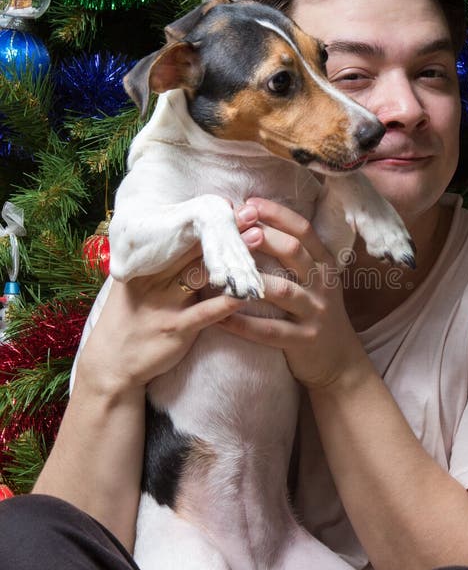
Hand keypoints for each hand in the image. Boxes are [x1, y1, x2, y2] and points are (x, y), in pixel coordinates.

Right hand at [76, 213, 258, 396]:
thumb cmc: (129, 320)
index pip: (178, 239)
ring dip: (231, 258)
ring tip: (256, 240)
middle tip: (250, 214)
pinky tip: (245, 293)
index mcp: (144, 267)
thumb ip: (160, 265)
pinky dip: (225, 303)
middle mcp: (153, 281)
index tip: (229, 205)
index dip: (205, 222)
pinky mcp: (175, 330)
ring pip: (201, 276)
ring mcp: (164, 305)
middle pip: (193, 251)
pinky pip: (203, 314)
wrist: (110, 364)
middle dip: (222, 232)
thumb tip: (189, 240)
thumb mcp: (136, 286)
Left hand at [222, 198, 370, 388]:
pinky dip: (243, 324)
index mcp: (324, 264)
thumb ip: (293, 255)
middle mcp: (323, 284)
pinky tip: (220, 317)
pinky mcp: (304, 340)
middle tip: (233, 231)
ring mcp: (316, 312)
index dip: (276, 214)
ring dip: (249, 279)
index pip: (303, 230)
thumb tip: (253, 224)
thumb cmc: (315, 312)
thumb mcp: (315, 279)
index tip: (249, 203)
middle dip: (262, 237)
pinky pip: (270, 331)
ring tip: (220, 272)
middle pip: (293, 252)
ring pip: (282, 290)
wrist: (339, 360)